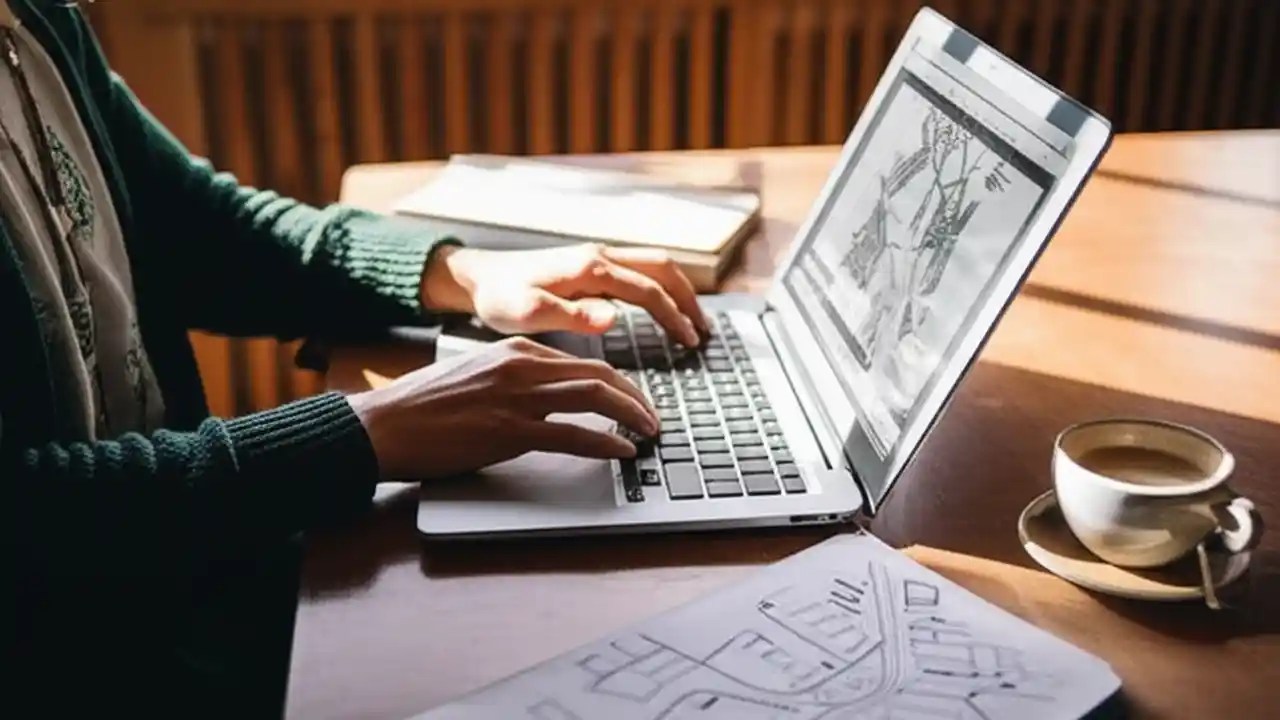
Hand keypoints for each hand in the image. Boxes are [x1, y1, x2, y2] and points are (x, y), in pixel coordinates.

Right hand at [346, 337, 657, 479]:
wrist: (383, 424)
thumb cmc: (422, 407)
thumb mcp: (475, 377)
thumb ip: (513, 381)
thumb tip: (546, 402)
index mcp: (515, 349)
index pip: (582, 361)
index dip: (617, 382)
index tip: (633, 399)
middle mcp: (521, 366)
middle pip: (598, 372)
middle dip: (635, 396)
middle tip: (654, 418)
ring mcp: (516, 397)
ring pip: (594, 396)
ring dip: (631, 415)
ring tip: (650, 433)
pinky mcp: (509, 431)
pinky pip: (572, 434)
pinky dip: (605, 442)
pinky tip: (622, 453)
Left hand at [421, 243, 708, 346]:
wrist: (478, 277)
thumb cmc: (498, 297)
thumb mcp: (526, 313)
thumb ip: (570, 316)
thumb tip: (612, 318)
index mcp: (589, 269)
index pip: (647, 290)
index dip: (673, 316)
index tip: (689, 341)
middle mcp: (598, 255)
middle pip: (662, 268)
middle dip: (688, 298)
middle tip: (703, 330)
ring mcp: (597, 255)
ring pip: (654, 263)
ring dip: (679, 288)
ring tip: (693, 319)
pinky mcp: (591, 262)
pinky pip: (639, 268)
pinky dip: (661, 285)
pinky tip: (662, 306)